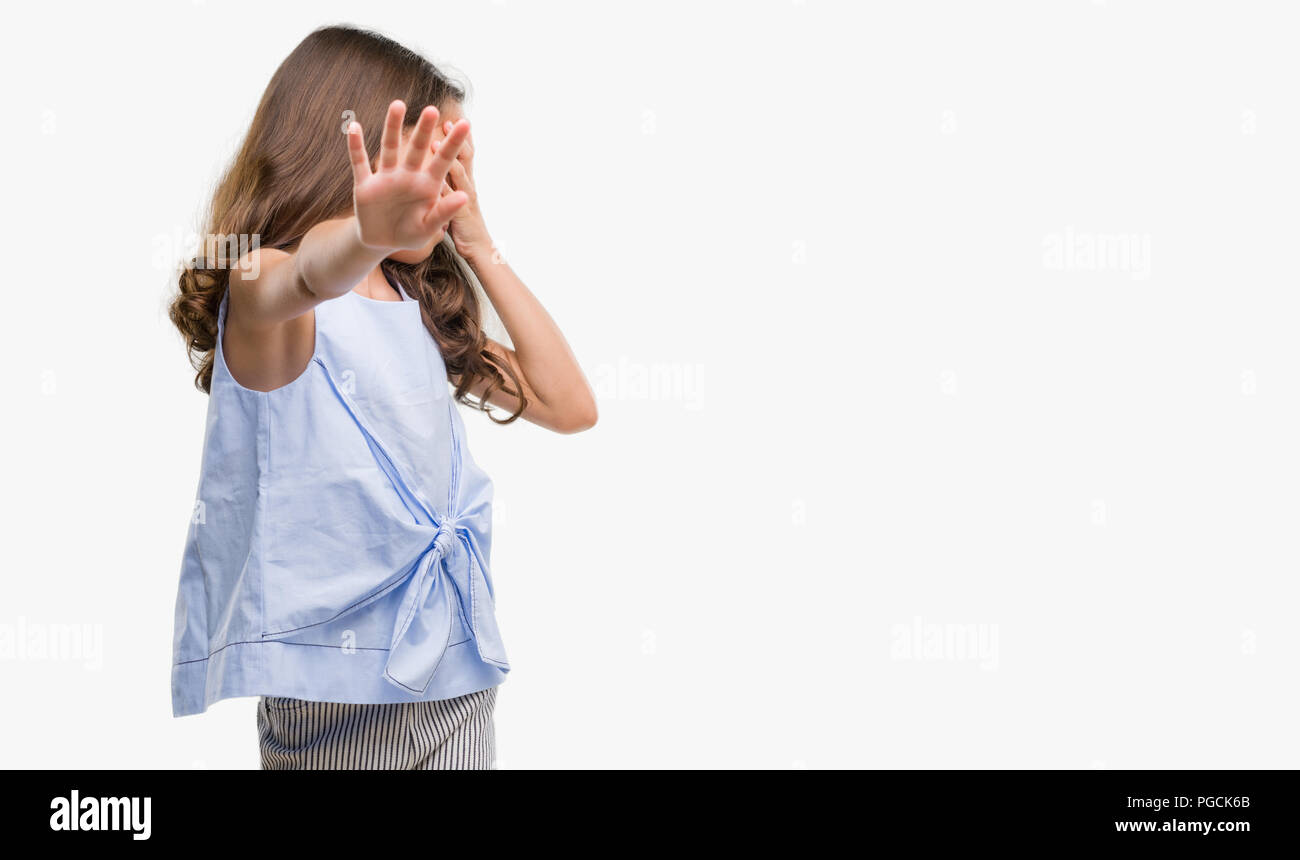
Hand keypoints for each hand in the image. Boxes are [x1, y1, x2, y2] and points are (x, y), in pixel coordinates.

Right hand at [347, 100, 471, 252]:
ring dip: (392, 127)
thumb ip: (444, 212)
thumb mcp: (428, 227)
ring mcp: (386, 177)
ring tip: (397, 104)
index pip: (443, 160)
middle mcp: (408, 176)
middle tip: (432, 110)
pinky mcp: (365, 184)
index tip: (466, 124)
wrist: (381, 242)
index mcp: (427, 185)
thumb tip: (465, 196)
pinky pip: (359, 162)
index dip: (454, 143)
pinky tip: (353, 127)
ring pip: (389, 147)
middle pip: (417, 149)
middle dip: (424, 130)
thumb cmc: (409, 234)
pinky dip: (355, 146)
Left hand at [437, 122, 492, 259]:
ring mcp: (464, 198)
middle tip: (448, 122)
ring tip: (436, 141)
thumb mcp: (461, 204)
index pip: (465, 156)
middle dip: (457, 139)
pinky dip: (444, 185)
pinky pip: (450, 196)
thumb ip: (455, 187)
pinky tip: (436, 176)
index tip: (452, 122)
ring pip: (458, 172)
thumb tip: (449, 173)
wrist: (479, 250)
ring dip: (448, 156)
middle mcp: (467, 186)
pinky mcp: (459, 213)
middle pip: (464, 158)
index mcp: (466, 182)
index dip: (460, 139)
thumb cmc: (467, 227)